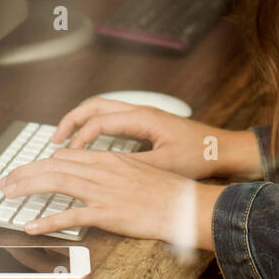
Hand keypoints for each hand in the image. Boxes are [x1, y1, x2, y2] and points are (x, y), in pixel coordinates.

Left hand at [0, 148, 224, 248]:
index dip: (39, 164)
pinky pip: (72, 216)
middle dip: (25, 173)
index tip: (23, 171)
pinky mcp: (107, 213)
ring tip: (9, 195)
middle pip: (54, 166)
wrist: (184, 204)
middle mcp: (102, 171)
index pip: (64, 157)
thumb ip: (110, 170)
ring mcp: (103, 191)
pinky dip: (48, 221)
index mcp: (107, 160)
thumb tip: (90, 173)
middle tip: (5, 182)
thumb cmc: (165, 191)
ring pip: (57, 183)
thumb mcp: (135, 171)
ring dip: (28, 188)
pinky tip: (33, 226)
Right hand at [50, 97, 244, 180]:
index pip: (100, 121)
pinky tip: (90, 144)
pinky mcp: (147, 123)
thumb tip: (105, 172)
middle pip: (95, 106)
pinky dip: (95, 127)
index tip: (66, 155)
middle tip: (54, 140)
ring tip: (65, 140)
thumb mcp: (164, 165)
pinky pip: (113, 117)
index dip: (79, 138)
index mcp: (143, 118)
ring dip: (82, 122)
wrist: (223, 149)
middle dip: (72, 120)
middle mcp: (141, 111)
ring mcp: (144, 114)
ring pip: (103, 109)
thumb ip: (133, 166)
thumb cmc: (200, 156)